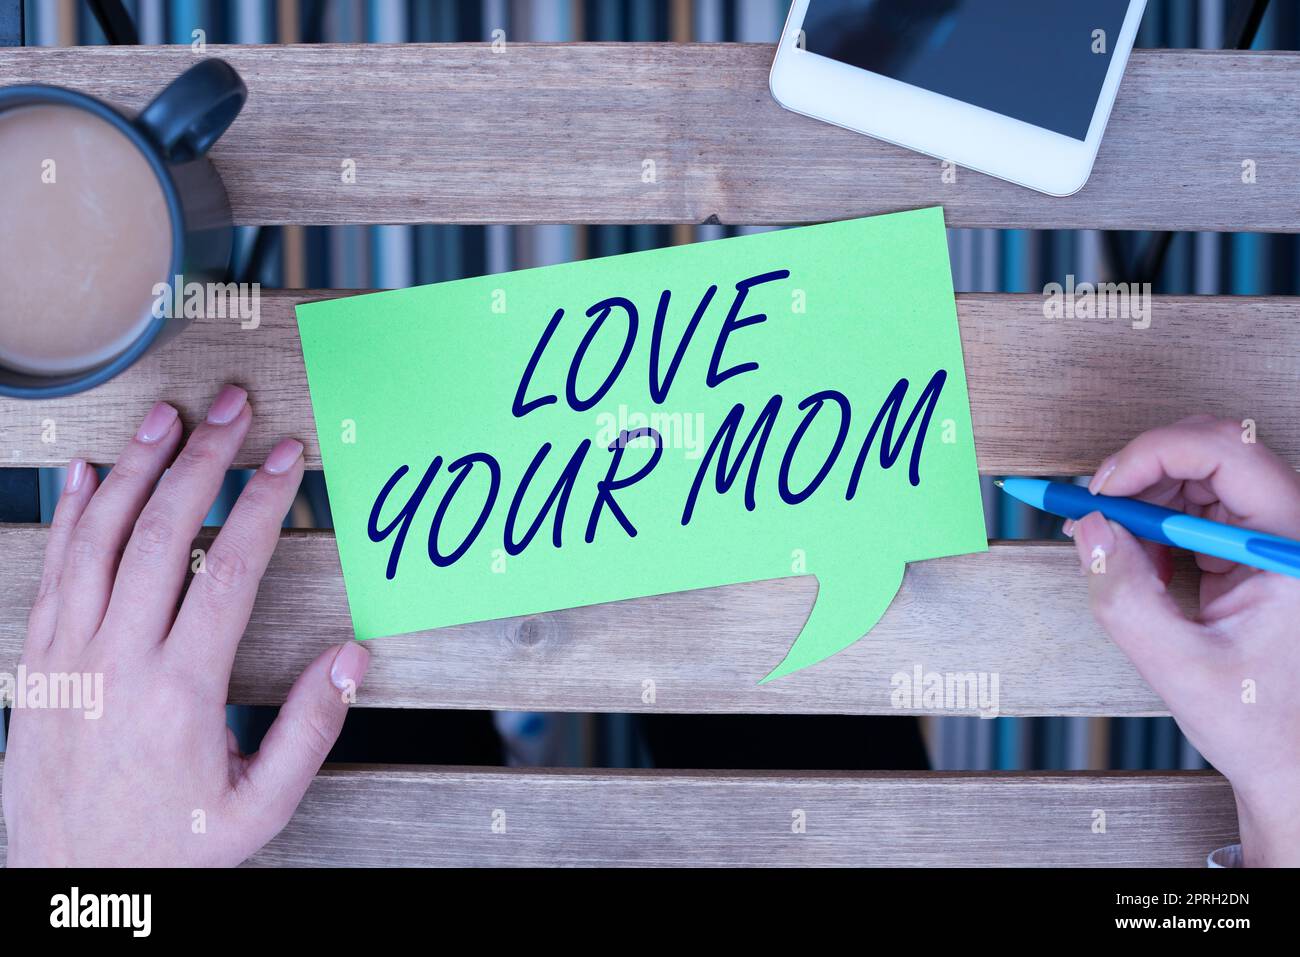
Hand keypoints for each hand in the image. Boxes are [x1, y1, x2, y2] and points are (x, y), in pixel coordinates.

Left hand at [2, 386, 368, 865]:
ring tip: (167, 417)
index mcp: (182, 691)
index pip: (227, 570)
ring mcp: (69, 657)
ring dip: (136, 470)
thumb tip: (353, 655)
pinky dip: (71, 516)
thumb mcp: (259, 808)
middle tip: (230, 408)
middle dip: (202, 460)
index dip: (262, 504)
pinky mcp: (38, 663)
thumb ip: (311, 730)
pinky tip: (92, 473)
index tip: (286, 458)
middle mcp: (118, 661)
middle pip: (161, 535)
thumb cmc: (170, 847)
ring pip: (99, 541)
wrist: (68, 886)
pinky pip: (53, 572)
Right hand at [1069, 415, 1299, 865]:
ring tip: (1117, 550)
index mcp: (1291, 546)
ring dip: (1143, 501)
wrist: (1291, 759)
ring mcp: (1271, 535)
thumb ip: (1125, 597)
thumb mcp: (1178, 666)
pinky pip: (1195, 505)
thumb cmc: (1258, 723)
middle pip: (1211, 450)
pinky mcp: (1251, 546)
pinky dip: (1153, 524)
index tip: (1102, 490)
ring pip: (1197, 473)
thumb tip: (1088, 529)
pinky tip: (1143, 565)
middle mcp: (1288, 529)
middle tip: (1094, 512)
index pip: (1226, 453)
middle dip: (1141, 473)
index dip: (1154, 454)